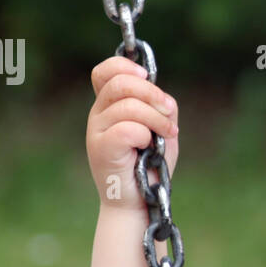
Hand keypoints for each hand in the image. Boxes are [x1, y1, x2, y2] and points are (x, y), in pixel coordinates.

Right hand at [85, 55, 180, 211]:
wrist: (140, 200)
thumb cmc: (151, 165)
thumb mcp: (161, 129)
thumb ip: (161, 106)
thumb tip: (162, 96)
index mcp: (110, 105)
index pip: (105, 71)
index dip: (125, 65)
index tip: (147, 76)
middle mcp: (98, 114)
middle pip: (120, 83)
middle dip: (152, 93)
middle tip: (168, 111)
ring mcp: (97, 131)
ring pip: (128, 106)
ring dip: (156, 118)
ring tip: (168, 133)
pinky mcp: (101, 149)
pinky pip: (127, 129)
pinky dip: (145, 135)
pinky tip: (150, 147)